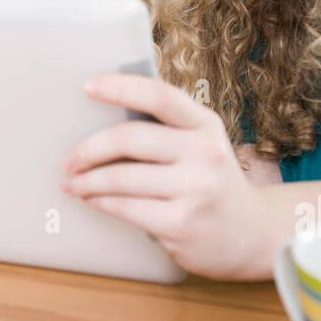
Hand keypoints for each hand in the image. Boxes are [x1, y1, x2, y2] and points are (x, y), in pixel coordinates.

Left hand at [61, 73, 274, 279]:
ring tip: (72, 182)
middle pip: (130, 139)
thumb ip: (166, 128)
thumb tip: (105, 114)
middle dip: (89, 149)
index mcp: (206, 124)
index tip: (88, 87)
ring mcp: (194, 189)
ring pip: (121, 178)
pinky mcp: (180, 223)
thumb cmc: (212, 181)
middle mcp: (204, 153)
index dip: (120, 87)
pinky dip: (101, 202)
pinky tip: (92, 199)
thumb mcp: (202, 143)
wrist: (251, 234)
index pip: (159, 96)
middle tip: (69, 159)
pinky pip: (125, 208)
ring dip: (87, 181)